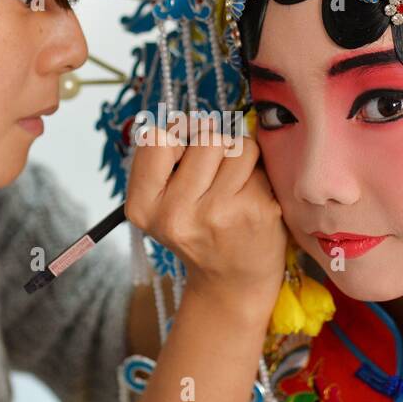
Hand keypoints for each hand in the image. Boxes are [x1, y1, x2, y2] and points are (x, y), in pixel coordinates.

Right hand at [125, 116, 285, 312]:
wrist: (233, 282)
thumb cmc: (200, 231)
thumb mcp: (164, 203)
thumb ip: (169, 159)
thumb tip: (196, 119)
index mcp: (143, 207)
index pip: (156, 138)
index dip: (177, 135)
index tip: (187, 152)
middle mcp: (175, 214)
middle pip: (203, 137)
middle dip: (215, 146)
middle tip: (216, 175)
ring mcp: (217, 214)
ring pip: (236, 144)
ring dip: (240, 157)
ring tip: (235, 187)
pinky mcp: (254, 212)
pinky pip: (259, 163)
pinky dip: (259, 175)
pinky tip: (252, 201)